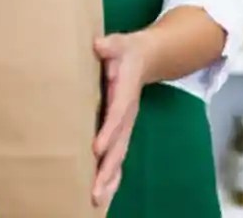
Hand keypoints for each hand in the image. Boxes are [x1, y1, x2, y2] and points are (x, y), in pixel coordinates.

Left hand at [91, 32, 150, 207]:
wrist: (146, 58)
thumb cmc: (126, 51)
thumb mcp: (119, 43)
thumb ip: (110, 45)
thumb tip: (100, 45)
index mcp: (125, 93)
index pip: (118, 114)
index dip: (109, 131)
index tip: (97, 149)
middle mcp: (127, 115)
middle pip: (120, 144)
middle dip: (109, 168)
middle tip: (96, 189)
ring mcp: (126, 125)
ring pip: (120, 155)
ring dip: (110, 178)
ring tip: (97, 199)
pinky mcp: (121, 131)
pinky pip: (118, 156)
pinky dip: (111, 176)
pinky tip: (103, 195)